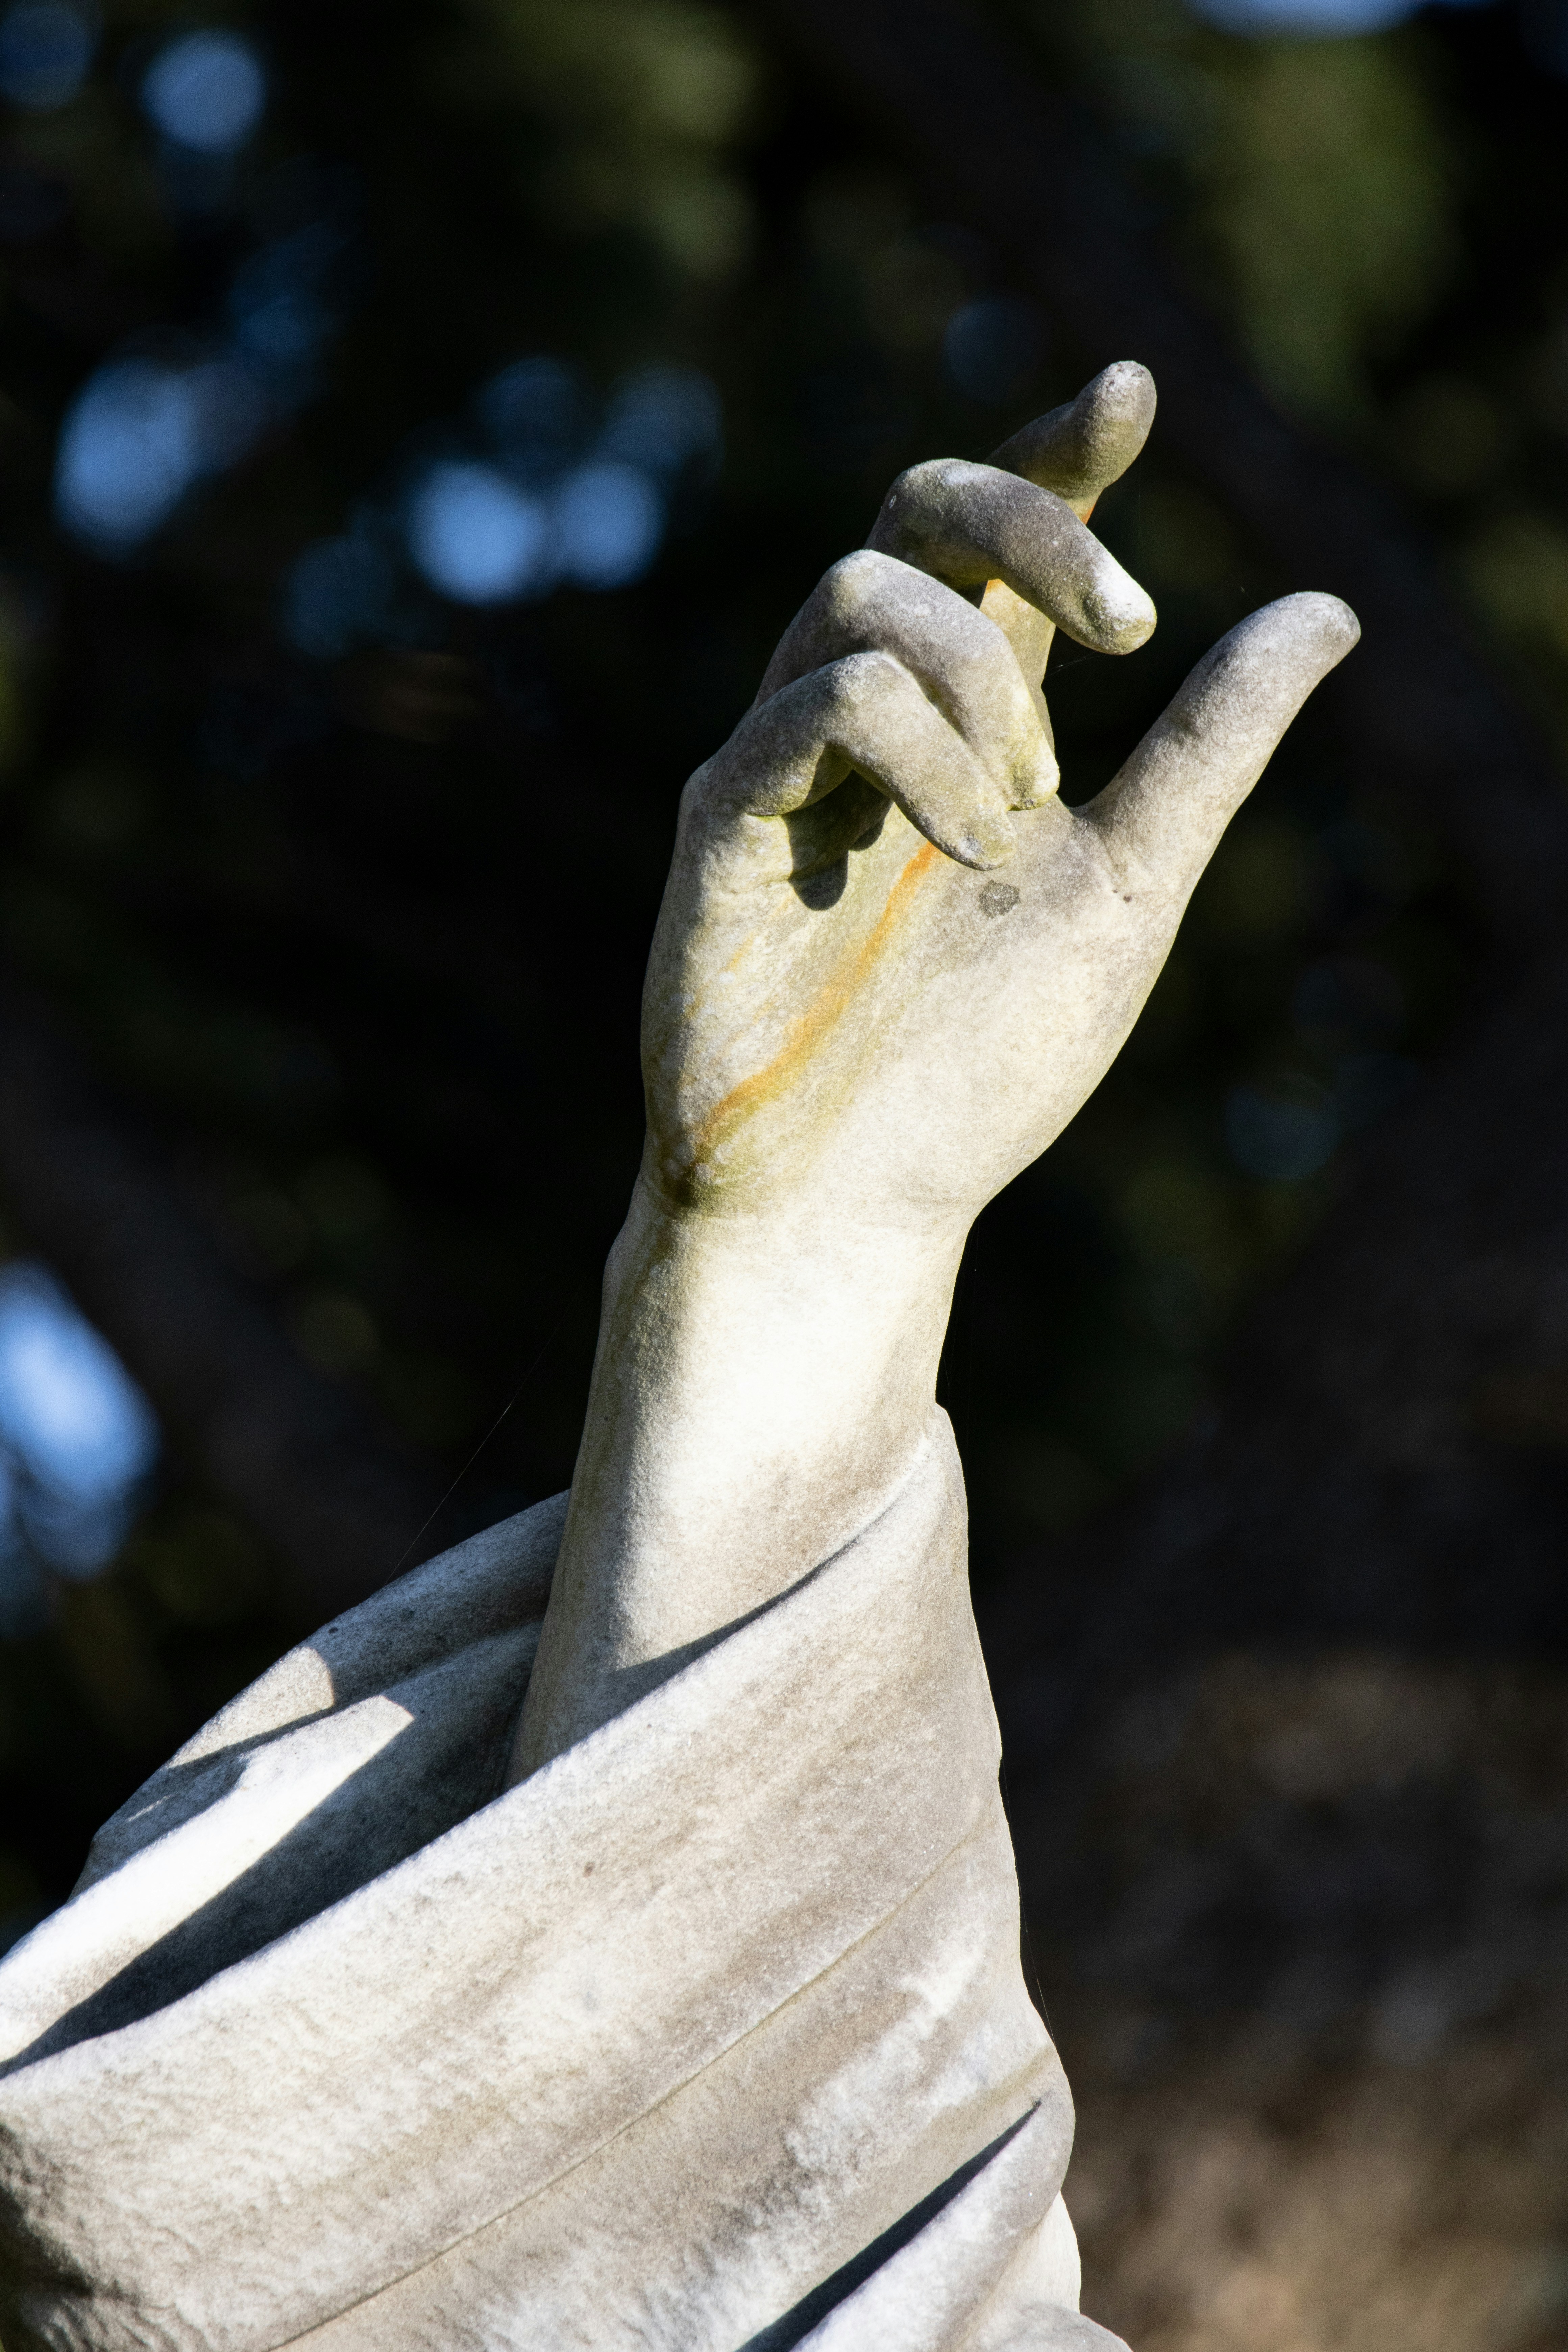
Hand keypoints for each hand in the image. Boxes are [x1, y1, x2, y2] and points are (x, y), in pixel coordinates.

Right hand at [641, 362, 1356, 1235]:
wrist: (858, 1197)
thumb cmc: (981, 1066)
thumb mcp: (1131, 888)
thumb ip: (1209, 750)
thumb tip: (1327, 609)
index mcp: (964, 726)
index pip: (994, 546)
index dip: (1056, 460)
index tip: (1132, 392)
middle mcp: (866, 718)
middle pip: (913, 516)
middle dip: (1028, 524)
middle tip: (1132, 626)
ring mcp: (780, 758)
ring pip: (859, 595)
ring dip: (978, 683)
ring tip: (1024, 806)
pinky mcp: (720, 815)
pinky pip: (814, 704)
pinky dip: (915, 754)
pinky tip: (969, 849)